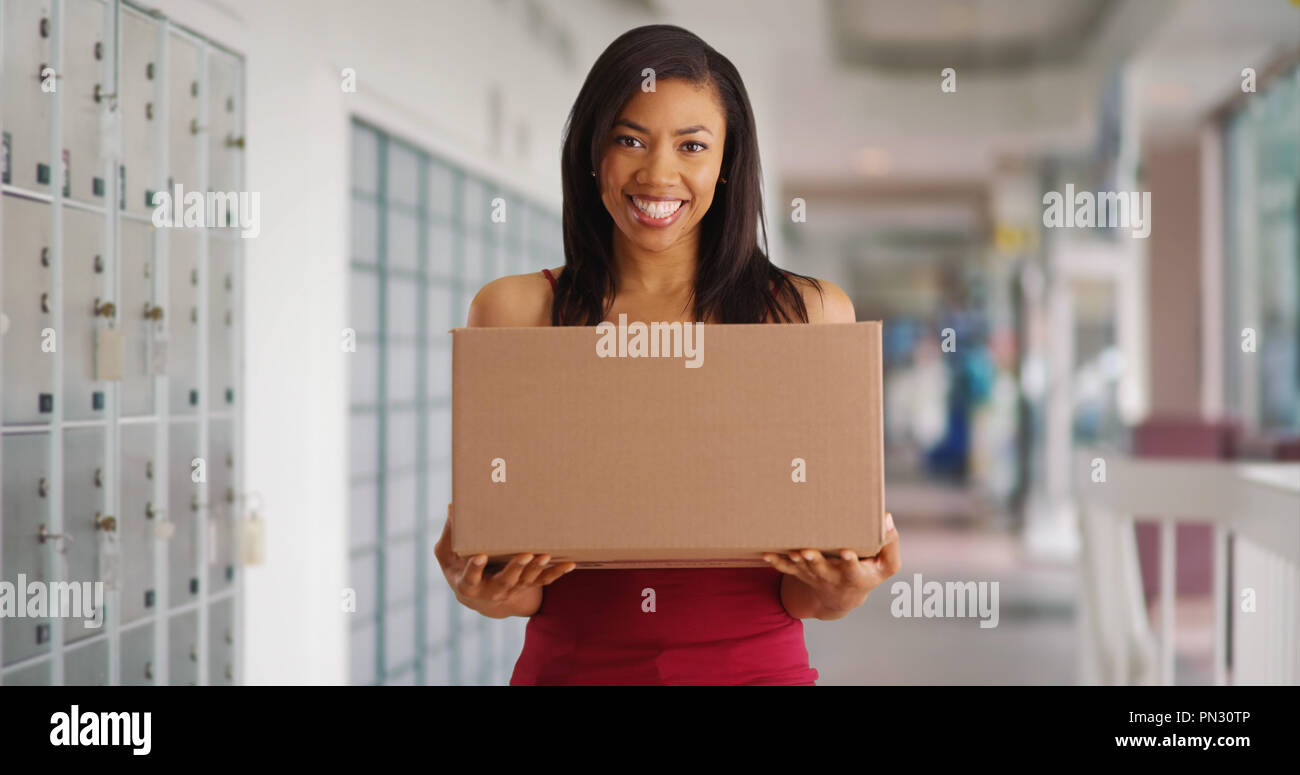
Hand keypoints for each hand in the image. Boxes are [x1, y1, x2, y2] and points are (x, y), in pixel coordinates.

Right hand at [433, 504, 575, 609]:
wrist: (477, 597)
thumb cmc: (459, 569)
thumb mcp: (448, 556)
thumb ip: (450, 535)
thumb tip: (452, 507)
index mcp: (470, 584)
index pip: (471, 576)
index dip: (475, 567)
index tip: (480, 555)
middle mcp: (492, 590)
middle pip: (505, 581)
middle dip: (516, 568)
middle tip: (525, 555)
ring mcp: (512, 589)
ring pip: (527, 581)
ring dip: (537, 569)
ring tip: (546, 555)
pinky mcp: (527, 586)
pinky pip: (543, 581)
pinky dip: (557, 573)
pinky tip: (569, 564)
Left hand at [762, 512, 900, 616]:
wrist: (841, 599)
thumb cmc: (867, 574)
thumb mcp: (886, 566)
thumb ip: (889, 543)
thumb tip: (886, 517)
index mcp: (854, 575)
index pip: (853, 569)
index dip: (850, 561)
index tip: (846, 552)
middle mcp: (832, 576)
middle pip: (821, 568)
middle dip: (814, 561)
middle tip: (807, 552)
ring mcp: (814, 575)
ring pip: (802, 568)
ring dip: (795, 560)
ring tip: (791, 551)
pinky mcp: (801, 572)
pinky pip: (786, 568)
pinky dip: (776, 562)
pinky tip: (766, 553)